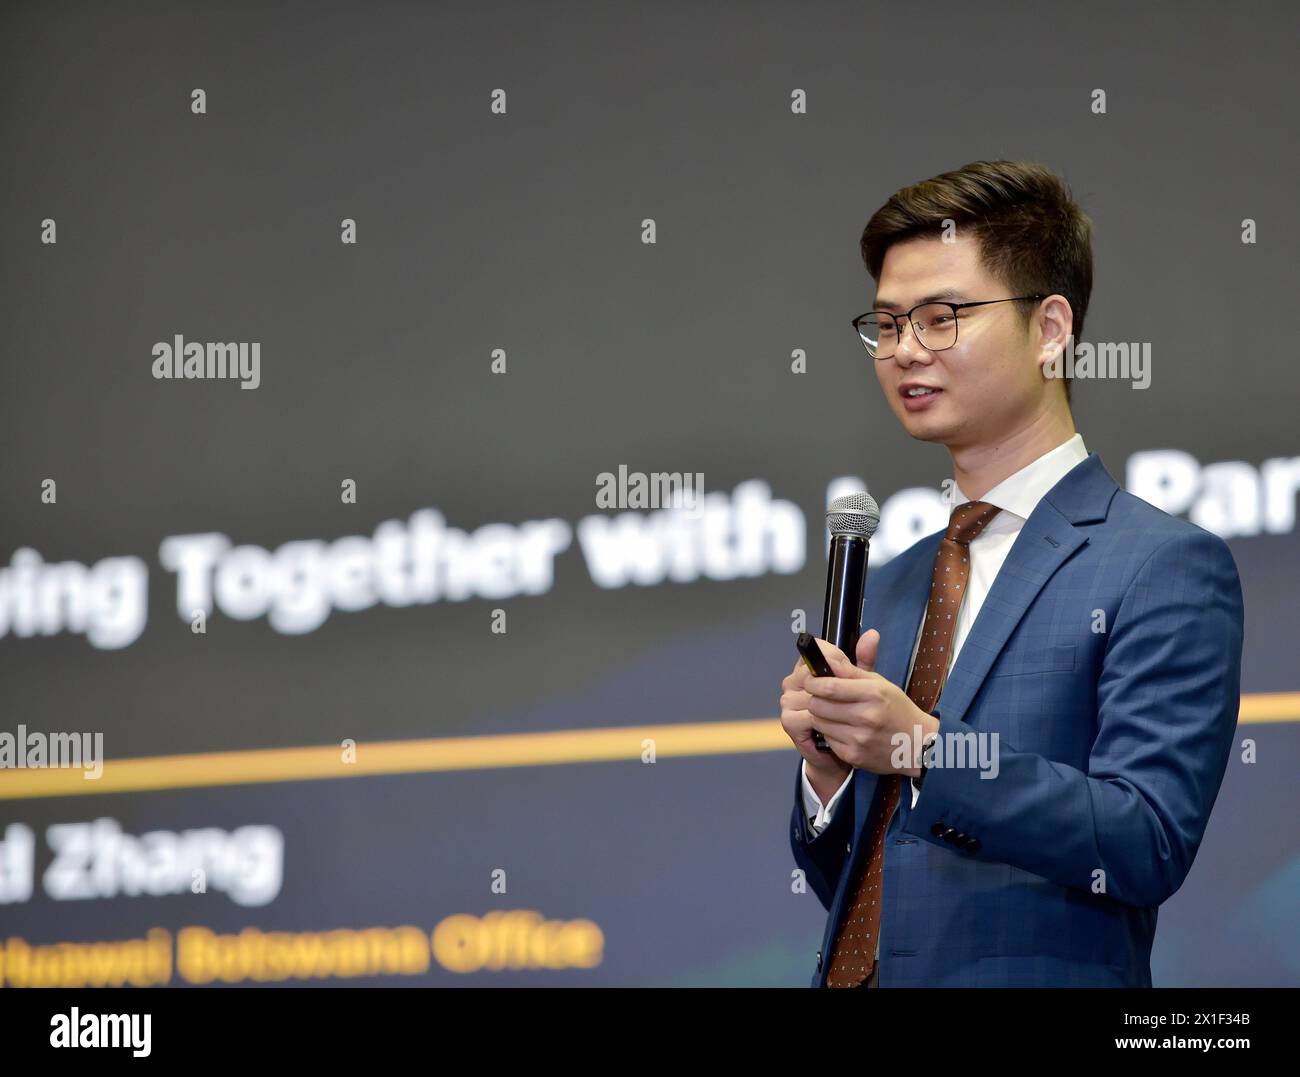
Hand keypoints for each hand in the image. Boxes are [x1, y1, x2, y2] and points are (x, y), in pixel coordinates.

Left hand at [801, 630, 937, 775]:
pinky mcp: (853, 756)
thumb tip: (825, 656)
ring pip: (818, 722)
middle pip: (817, 705)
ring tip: (834, 713)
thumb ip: (850, 669)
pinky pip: (827, 739)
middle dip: (815, 698)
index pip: (829, 686)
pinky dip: (829, 733)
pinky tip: (842, 729)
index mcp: (873, 694)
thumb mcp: (879, 683)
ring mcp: (859, 739)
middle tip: (822, 697)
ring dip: (821, 716)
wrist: (917, 744)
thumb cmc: (896, 709)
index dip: (813, 681)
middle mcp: (866, 717)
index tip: (811, 679)